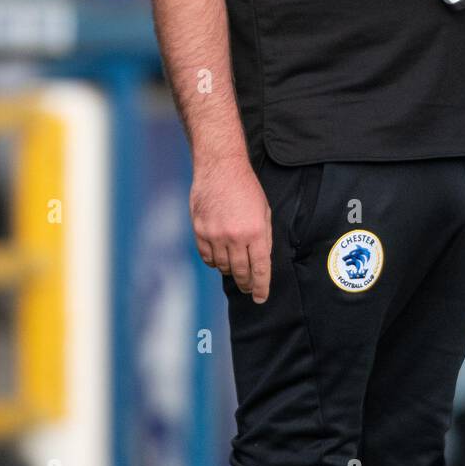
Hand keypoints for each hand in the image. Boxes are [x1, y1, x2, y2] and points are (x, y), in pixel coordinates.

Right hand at [190, 156, 272, 301]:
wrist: (221, 168)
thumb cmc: (246, 188)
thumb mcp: (264, 211)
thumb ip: (264, 237)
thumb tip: (261, 262)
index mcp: (256, 232)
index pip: (260, 269)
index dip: (261, 287)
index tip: (261, 298)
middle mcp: (235, 237)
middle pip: (241, 272)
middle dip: (246, 284)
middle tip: (248, 289)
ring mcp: (215, 235)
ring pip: (223, 266)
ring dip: (230, 271)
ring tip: (235, 268)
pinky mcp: (200, 230)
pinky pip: (207, 256)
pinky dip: (213, 261)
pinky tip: (219, 259)